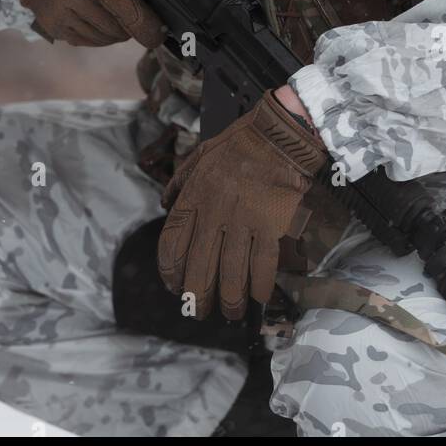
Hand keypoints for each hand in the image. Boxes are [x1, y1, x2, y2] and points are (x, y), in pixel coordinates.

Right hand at [10, 0, 167, 48]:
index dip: (139, 18)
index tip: (157, 33)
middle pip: (110, 22)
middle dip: (131, 27)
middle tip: (141, 22)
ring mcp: (53, 12)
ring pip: (98, 35)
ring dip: (115, 33)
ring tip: (122, 23)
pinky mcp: (50, 26)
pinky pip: (83, 40)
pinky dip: (99, 37)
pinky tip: (104, 27)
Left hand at [157, 89, 330, 320]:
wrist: (280, 133)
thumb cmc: (241, 142)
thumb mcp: (200, 155)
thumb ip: (180, 182)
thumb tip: (165, 205)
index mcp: (195, 195)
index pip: (172, 243)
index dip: (170, 272)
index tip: (173, 287)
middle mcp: (215, 210)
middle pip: (199, 266)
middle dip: (197, 296)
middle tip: (199, 311)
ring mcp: (244, 219)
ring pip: (231, 272)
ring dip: (230, 299)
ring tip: (230, 312)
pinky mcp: (271, 224)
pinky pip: (264, 264)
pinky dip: (261, 285)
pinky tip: (259, 297)